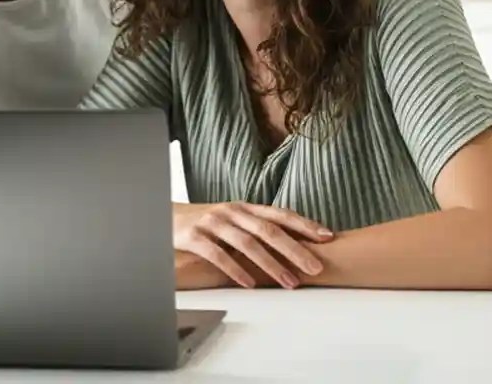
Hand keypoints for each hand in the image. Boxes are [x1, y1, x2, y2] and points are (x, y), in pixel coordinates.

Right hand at [172, 202, 332, 288]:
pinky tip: (249, 283)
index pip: (281, 214)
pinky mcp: (195, 237)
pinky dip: (236, 269)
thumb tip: (294, 245)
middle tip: (315, 267)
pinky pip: (218, 254)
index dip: (305, 224)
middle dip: (296, 249)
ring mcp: (214, 223)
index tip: (328, 237)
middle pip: (269, 230)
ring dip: (271, 264)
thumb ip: (258, 229)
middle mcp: (233, 212)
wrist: (164, 218)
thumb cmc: (206, 225)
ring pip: (248, 243)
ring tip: (289, 282)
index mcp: (246, 208)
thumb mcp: (234, 222)